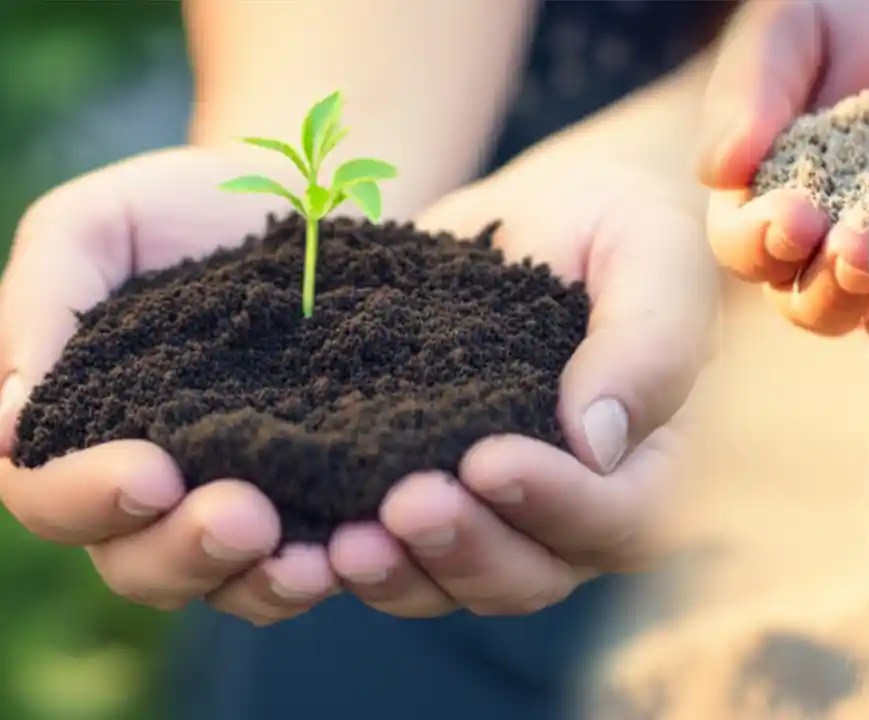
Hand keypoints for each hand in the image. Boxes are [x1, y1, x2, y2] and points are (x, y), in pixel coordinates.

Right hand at [0, 148, 340, 625]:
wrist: (310, 196)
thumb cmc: (183, 209)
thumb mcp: (96, 224)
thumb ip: (40, 303)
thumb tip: (6, 427)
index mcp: (74, 430)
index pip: (51, 495)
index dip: (88, 496)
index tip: (151, 472)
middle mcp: (146, 489)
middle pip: (136, 564)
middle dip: (185, 549)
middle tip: (244, 515)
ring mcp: (229, 504)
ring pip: (224, 584)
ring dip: (260, 581)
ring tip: (310, 558)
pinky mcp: (310, 502)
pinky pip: (306, 563)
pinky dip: (328, 568)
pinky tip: (357, 551)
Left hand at [322, 153, 718, 616]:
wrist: (547, 212)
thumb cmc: (621, 228)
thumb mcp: (653, 258)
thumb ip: (645, 345)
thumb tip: (596, 444)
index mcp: (646, 468)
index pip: (614, 519)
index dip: (555, 505)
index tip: (487, 461)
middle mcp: (569, 512)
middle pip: (527, 575)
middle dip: (463, 549)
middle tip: (404, 505)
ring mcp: (490, 512)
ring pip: (449, 581)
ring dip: (397, 572)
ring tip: (339, 543)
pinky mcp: (416, 486)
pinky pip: (387, 546)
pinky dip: (340, 554)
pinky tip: (295, 535)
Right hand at [697, 0, 868, 337]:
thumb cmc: (860, 17)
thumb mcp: (795, 28)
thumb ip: (750, 86)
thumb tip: (715, 168)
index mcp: (764, 202)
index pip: (743, 244)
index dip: (760, 241)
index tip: (793, 216)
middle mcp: (821, 254)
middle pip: (808, 304)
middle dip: (833, 282)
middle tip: (860, 245)